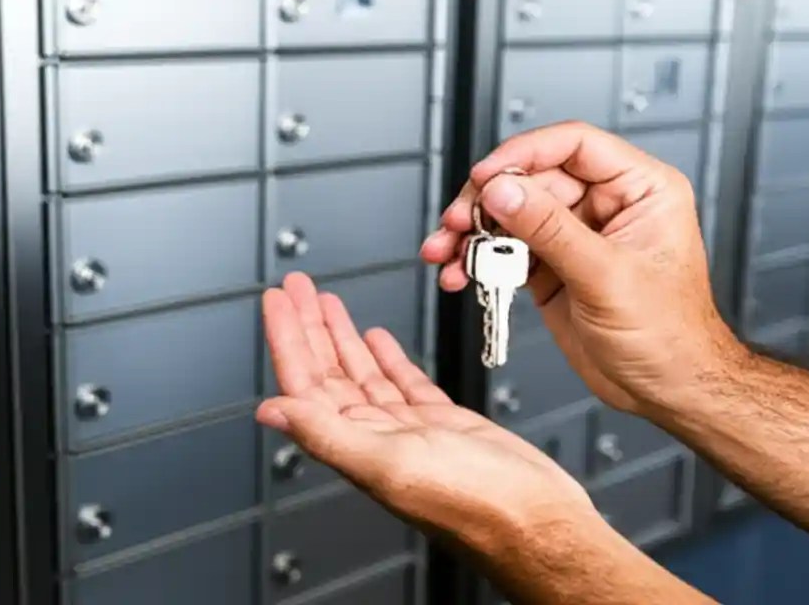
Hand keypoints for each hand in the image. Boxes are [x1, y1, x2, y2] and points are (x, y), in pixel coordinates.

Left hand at [255, 273, 594, 549]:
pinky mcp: (441, 425)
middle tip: (295, 286)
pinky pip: (403, 383)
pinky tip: (377, 336)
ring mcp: (407, 429)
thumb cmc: (473, 506)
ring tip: (325, 300)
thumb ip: (326, 434)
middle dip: (308, 324)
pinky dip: (388, 357)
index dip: (287, 337)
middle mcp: (373, 436)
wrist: (537, 522)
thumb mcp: (388, 462)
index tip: (276, 301)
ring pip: (362, 372)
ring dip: (341, 334)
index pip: (304, 380)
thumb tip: (271, 411)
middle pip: (326, 369)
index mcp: (354, 443)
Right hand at [421, 121, 738, 413]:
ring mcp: (576, 235)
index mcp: (640, 189)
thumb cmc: (670, 337)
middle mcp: (606, 205)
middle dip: (485, 202)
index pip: (573, 145)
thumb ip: (550, 229)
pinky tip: (460, 275)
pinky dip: (478, 261)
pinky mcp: (552, 266)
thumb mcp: (606, 276)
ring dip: (472, 233)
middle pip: (530, 179)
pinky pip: (505, 249)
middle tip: (457, 223)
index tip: (486, 177)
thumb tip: (504, 190)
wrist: (667, 392)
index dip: (524, 154)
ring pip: (510, 214)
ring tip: (446, 253)